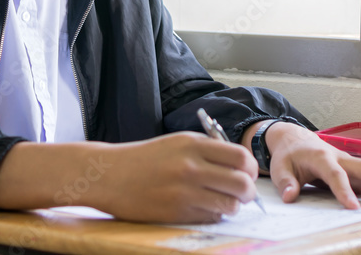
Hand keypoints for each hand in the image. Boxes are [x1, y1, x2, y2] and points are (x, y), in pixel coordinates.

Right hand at [94, 132, 260, 221]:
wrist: (110, 175)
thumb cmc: (146, 158)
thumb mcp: (178, 142)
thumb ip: (208, 150)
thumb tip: (241, 165)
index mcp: (193, 145)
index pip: (240, 157)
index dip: (250, 168)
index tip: (247, 173)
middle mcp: (191, 167)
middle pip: (241, 183)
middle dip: (248, 191)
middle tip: (243, 193)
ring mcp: (184, 192)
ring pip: (230, 205)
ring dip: (233, 206)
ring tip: (225, 202)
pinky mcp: (176, 214)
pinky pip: (211, 218)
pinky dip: (214, 215)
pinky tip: (205, 208)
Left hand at [253, 123, 360, 209]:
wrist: (296, 139)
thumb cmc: (289, 155)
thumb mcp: (280, 167)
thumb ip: (285, 182)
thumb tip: (290, 196)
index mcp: (321, 157)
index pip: (335, 174)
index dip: (344, 190)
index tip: (354, 208)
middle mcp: (342, 157)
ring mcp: (353, 162)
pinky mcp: (359, 169)